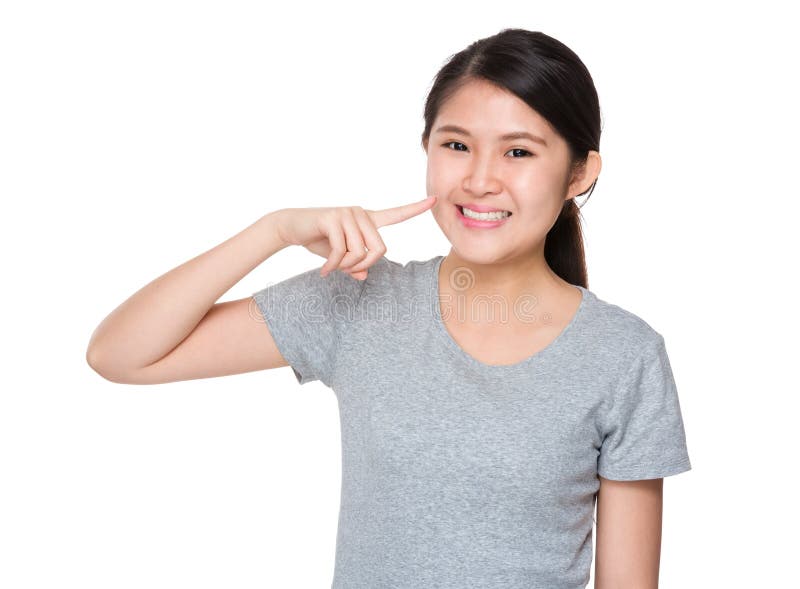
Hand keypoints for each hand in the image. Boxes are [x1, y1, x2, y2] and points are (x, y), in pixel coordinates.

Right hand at [274, 195, 436, 279]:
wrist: (291, 226)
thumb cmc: (318, 240)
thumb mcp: (339, 256)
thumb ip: (354, 264)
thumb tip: (363, 275)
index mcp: (367, 219)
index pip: (396, 214)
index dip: (415, 209)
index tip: (435, 200)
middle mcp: (360, 213)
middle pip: (379, 249)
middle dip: (363, 266)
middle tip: (345, 270)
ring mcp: (347, 213)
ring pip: (359, 253)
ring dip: (345, 267)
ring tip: (332, 268)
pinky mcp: (332, 218)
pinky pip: (340, 251)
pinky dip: (333, 266)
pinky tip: (324, 271)